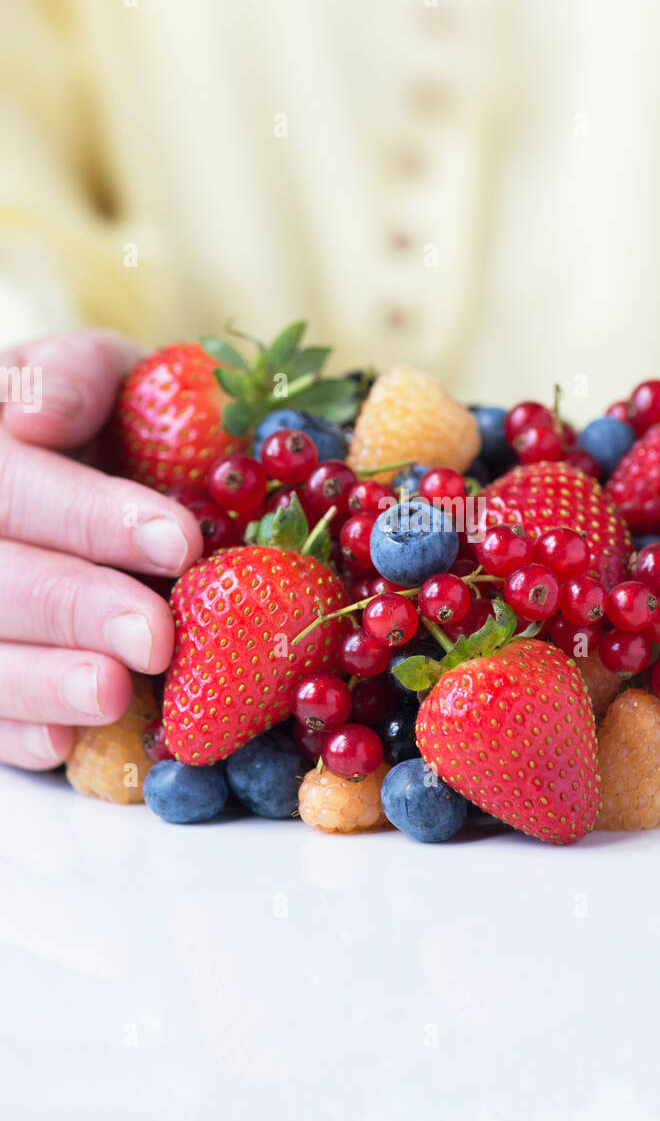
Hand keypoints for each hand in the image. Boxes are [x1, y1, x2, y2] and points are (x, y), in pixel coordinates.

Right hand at [0, 331, 200, 769]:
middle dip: (73, 606)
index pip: (14, 483)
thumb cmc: (104, 418)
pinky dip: (9, 732)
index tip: (181, 543)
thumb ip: (76, 377)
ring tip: (110, 694)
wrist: (76, 464)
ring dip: (37, 680)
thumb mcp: (102, 375)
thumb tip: (37, 419)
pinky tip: (58, 746)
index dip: (90, 516)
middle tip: (156, 637)